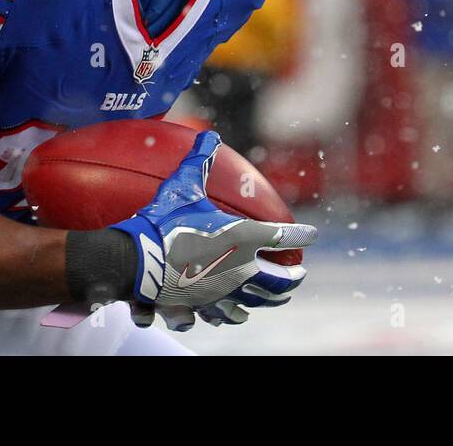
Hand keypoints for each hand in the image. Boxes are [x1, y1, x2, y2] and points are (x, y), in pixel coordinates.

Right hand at [111, 131, 314, 327]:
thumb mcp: (183, 187)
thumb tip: (209, 135)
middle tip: (300, 275)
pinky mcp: (205, 307)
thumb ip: (198, 162)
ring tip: (279, 298)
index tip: (313, 236)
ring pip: (258, 301)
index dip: (302, 236)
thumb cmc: (164, 222)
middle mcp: (241, 267)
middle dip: (293, 278)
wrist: (138, 261)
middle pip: (279, 280)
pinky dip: (235, 314)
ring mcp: (224, 291)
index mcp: (243, 237)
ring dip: (272, 299)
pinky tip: (237, 315)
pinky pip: (227, 315)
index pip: (283, 236)